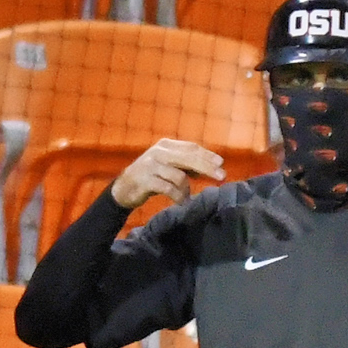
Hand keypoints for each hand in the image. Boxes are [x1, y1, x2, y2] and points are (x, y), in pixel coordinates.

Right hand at [111, 139, 225, 209]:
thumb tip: (214, 167)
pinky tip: (181, 202)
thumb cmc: (153, 176)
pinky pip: (169, 189)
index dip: (207, 155)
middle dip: (207, 167)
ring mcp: (151, 166)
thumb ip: (188, 164)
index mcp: (166, 146)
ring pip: (180, 176)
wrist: (125, 188)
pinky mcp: (145, 181)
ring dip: (186, 189)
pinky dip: (178, 197)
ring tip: (185, 196)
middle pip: (188, 158)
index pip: (191, 148)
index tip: (221, 163)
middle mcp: (158, 152)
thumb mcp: (170, 165)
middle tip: (222, 176)